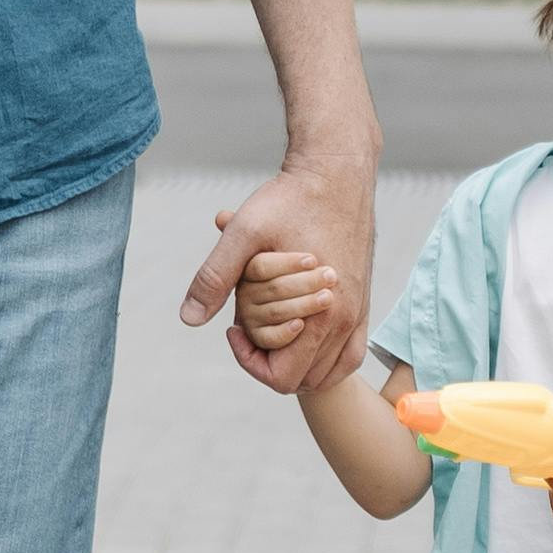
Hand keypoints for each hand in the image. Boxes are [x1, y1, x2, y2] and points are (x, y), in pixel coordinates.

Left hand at [183, 156, 375, 389]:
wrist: (337, 172)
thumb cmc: (291, 200)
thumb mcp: (243, 234)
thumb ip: (215, 278)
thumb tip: (188, 319)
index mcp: (320, 312)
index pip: (283, 378)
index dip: (249, 362)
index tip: (233, 328)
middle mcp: (345, 320)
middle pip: (303, 380)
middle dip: (269, 361)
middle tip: (247, 327)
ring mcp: (358, 312)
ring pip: (328, 372)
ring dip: (295, 361)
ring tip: (270, 329)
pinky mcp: (363, 301)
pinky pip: (349, 353)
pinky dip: (324, 357)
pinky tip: (299, 333)